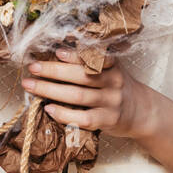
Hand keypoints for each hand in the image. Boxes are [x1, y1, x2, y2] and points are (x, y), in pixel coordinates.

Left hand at [21, 49, 155, 139]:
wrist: (141, 111)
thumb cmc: (116, 87)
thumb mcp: (111, 70)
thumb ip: (91, 63)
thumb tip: (55, 55)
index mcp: (112, 65)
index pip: (92, 57)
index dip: (74, 55)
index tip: (56, 52)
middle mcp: (113, 82)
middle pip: (80, 76)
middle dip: (53, 71)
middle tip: (32, 67)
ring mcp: (110, 102)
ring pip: (77, 96)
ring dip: (50, 90)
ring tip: (30, 86)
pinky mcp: (107, 120)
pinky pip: (83, 118)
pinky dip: (64, 114)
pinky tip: (49, 109)